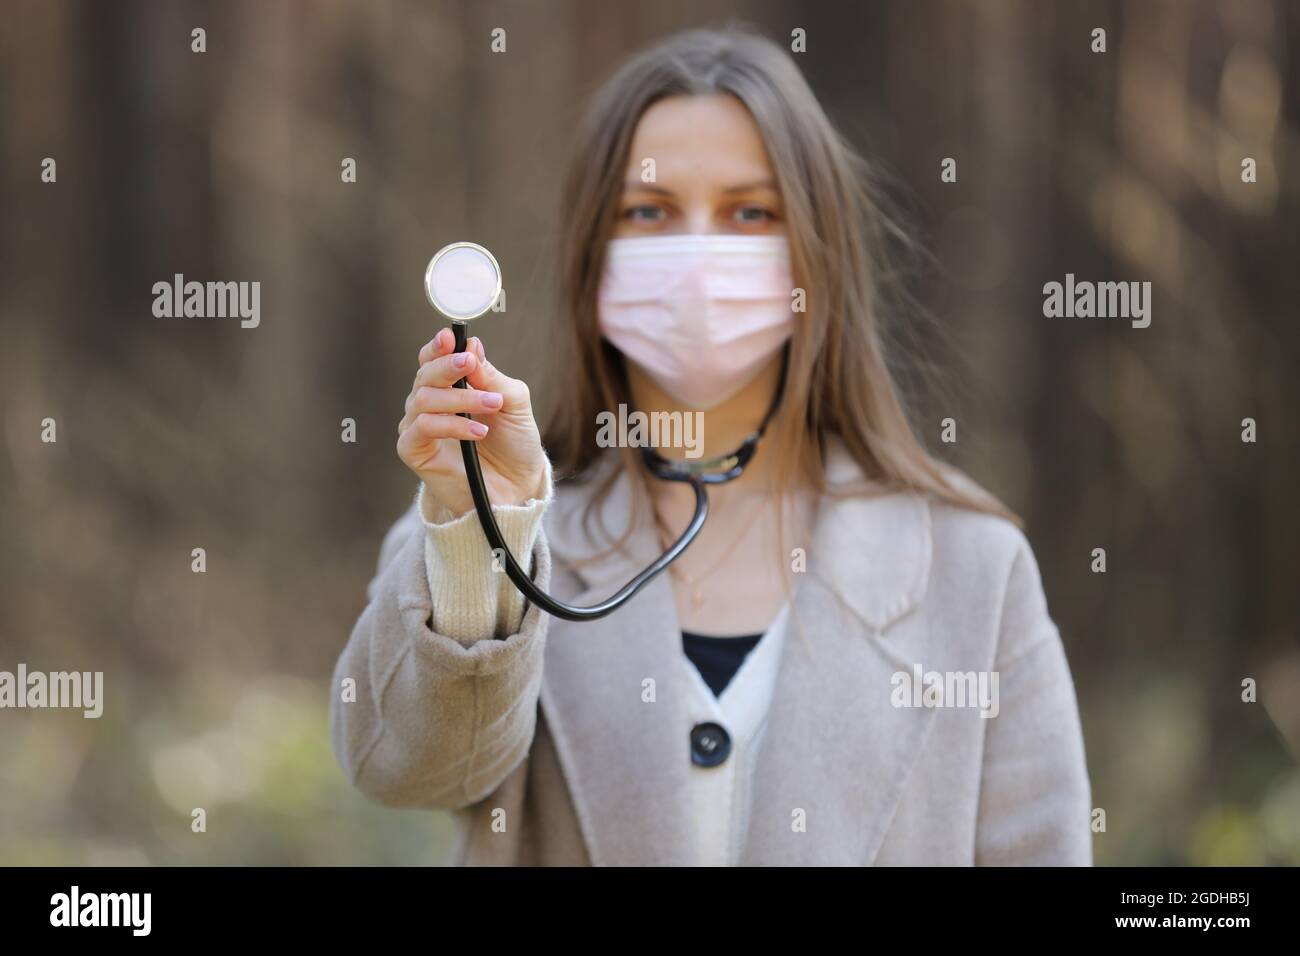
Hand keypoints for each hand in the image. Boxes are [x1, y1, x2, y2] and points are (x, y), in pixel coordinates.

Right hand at [396, 328, 546, 516]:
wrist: (516, 486)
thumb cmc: (513, 444)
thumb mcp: (513, 403)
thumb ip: (492, 377)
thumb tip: (472, 347)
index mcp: (449, 387)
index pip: (432, 359)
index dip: (438, 347)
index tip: (450, 337)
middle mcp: (429, 403)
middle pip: (425, 375)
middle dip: (448, 367)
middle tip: (470, 365)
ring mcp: (418, 427)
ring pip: (424, 399)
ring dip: (460, 398)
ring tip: (492, 406)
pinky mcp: (414, 451)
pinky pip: (423, 428)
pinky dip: (451, 425)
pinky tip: (478, 432)